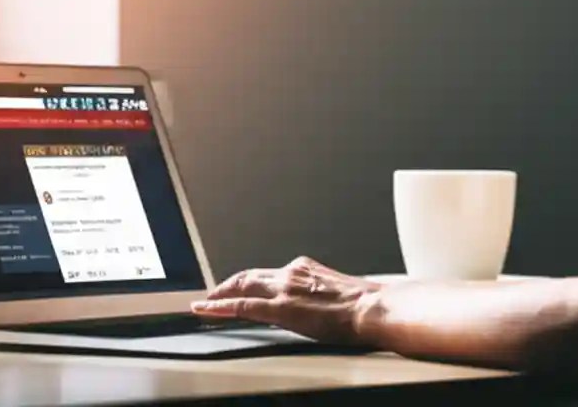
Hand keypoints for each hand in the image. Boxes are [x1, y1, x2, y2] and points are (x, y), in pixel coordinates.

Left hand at [191, 256, 382, 344]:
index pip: (269, 274)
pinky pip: (243, 307)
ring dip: (220, 295)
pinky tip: (207, 310)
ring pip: (242, 287)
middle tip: (212, 294)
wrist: (373, 308)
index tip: (239, 286)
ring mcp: (284, 289)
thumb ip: (318, 292)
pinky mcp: (281, 308)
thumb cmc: (365, 305)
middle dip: (228, 284)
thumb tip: (316, 303)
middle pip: (250, 276)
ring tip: (204, 303)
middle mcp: (292, 273)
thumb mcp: (336, 291)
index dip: (249, 280)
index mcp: (305, 268)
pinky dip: (221, 307)